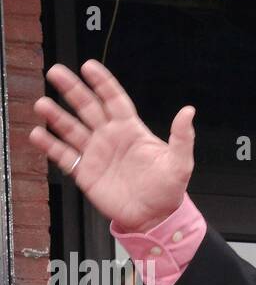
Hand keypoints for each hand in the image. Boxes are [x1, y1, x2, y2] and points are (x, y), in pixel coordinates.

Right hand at [29, 60, 193, 230]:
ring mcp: (95, 154)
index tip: (88, 66)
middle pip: (88, 107)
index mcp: (131, 130)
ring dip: (56, 116)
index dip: (102, 82)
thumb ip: (182, 137)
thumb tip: (188, 111)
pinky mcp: (85, 173)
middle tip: (56, 73)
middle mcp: (110, 137)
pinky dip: (50, 145)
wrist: (154, 218)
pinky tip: (38, 134)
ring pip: (71, 129)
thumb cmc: (168, 190)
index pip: (114, 99)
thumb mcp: (180, 163)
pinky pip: (64, 156)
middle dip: (72, 89)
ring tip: (42, 104)